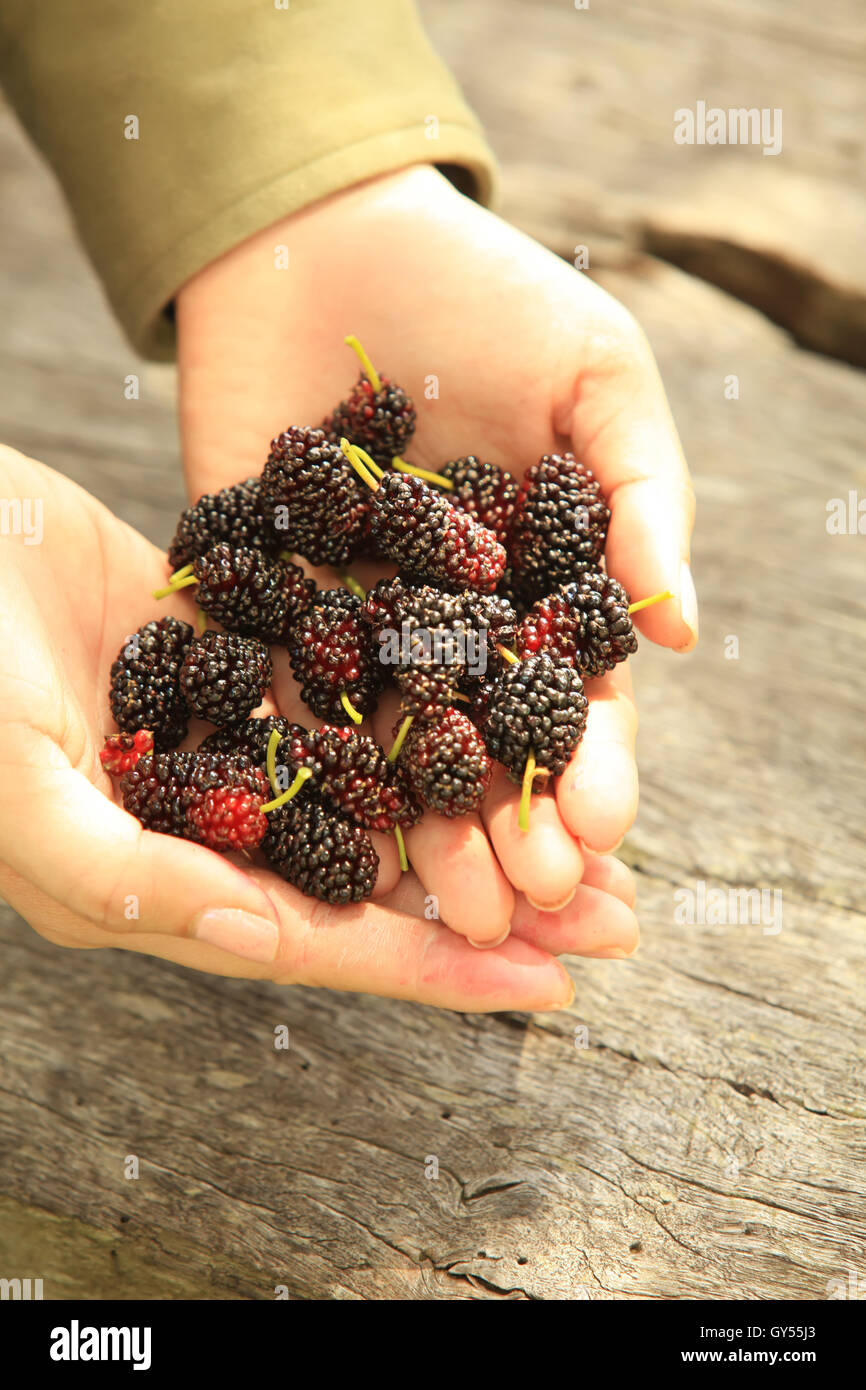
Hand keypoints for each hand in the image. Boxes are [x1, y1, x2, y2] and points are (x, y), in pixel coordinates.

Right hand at [0, 444, 627, 1009]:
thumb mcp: (17, 787)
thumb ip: (127, 878)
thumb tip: (270, 944)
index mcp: (156, 880)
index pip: (321, 941)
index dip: (435, 966)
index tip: (550, 983)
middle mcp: (209, 819)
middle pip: (378, 875)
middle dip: (497, 895)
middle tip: (622, 910)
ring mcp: (229, 732)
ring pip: (381, 786)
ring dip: (482, 805)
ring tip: (593, 815)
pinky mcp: (238, 654)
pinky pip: (349, 687)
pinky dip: (429, 705)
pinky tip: (511, 699)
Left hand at [176, 165, 695, 943]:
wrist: (325, 234)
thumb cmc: (486, 292)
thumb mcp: (598, 375)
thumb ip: (639, 501)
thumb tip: (685, 633)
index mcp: (538, 585)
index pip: (573, 696)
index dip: (591, 765)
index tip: (602, 830)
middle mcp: (449, 623)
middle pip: (483, 746)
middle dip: (508, 826)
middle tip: (525, 902)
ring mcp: (355, 620)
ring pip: (391, 745)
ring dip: (419, 829)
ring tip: (446, 903)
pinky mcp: (262, 602)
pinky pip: (278, 691)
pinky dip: (300, 760)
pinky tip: (323, 833)